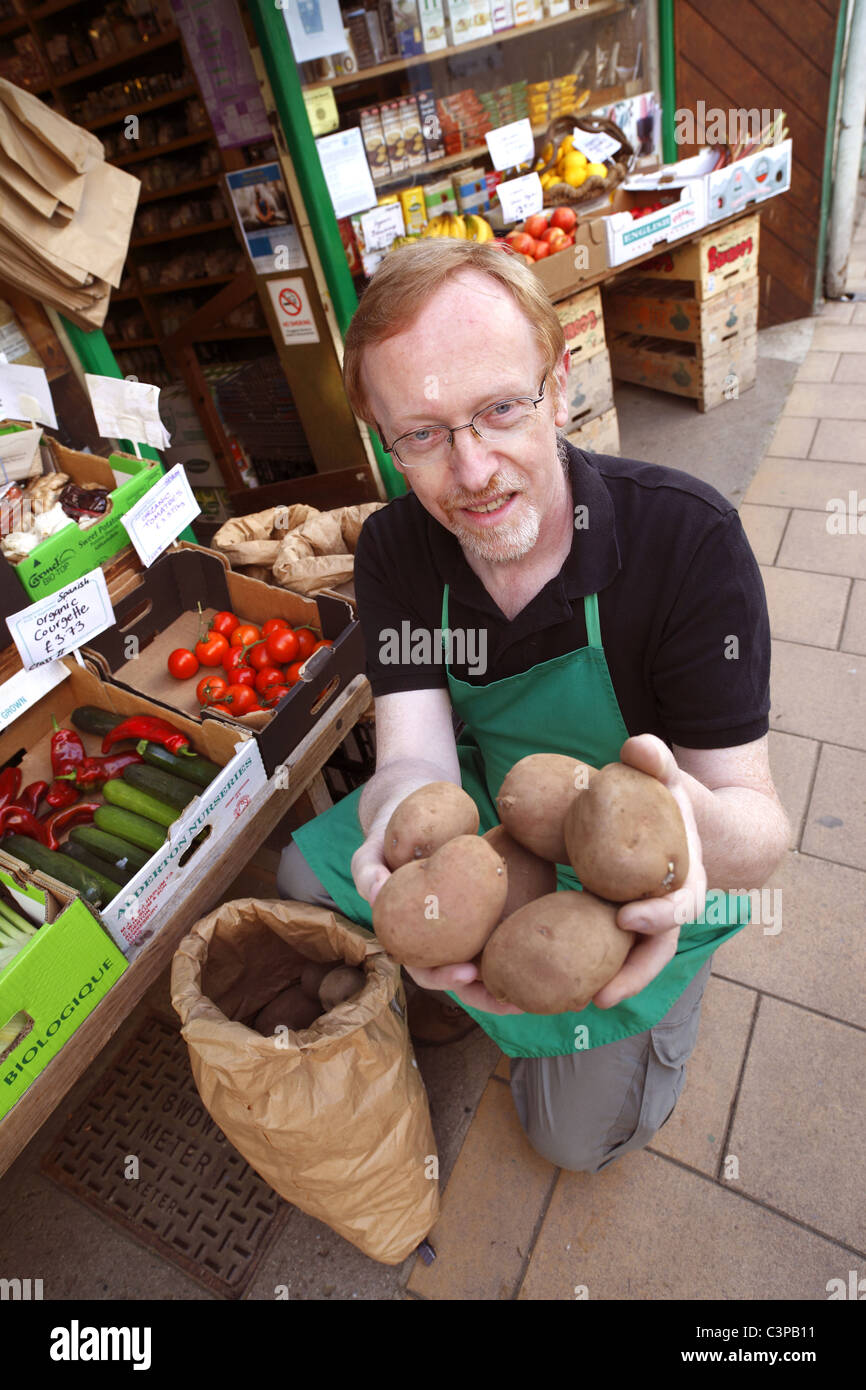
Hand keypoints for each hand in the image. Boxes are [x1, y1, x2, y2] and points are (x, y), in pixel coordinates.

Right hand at [353, 835, 522, 1014]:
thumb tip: (377, 889)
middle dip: (487, 995)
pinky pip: (502, 932)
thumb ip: (367, 872)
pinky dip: (519, 943)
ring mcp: (464, 928)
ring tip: (536, 992)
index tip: (467, 973)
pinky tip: (542, 944)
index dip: (444, 978)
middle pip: (463, 980)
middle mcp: (439, 941)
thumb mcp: (369, 854)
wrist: (412, 818)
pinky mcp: (484, 909)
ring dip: (509, 980)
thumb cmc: (388, 842)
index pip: (425, 970)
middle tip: (512, 999)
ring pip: (487, 964)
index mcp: (410, 940)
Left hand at [591, 734, 706, 1009]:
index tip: (627, 916)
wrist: (680, 819)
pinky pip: (604, 954)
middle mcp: (668, 909)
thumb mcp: (667, 776)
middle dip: (631, 976)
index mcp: (685, 879)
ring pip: (630, 963)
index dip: (657, 915)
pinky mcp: (618, 925)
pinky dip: (582, 972)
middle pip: (656, 952)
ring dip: (604, 986)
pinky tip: (546, 987)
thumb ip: (656, 760)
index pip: (679, 908)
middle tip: (598, 996)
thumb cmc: (669, 797)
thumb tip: (637, 746)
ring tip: (569, 1004)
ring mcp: (645, 922)